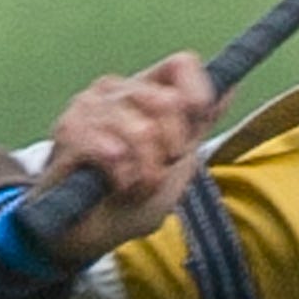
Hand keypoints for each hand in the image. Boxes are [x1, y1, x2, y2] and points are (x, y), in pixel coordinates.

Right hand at [35, 54, 219, 261]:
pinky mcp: (69, 130)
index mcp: (144, 90)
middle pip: (169, 102)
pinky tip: (113, 187)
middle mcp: (115, 89)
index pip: (182, 65)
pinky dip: (122, 180)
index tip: (193, 131)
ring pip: (142, 132)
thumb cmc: (130, 198)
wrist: (88, 232)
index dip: (198, 96)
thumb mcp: (176, 163)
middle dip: (171, 151)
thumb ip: (197, 125)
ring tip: (131, 185)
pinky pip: (114, 152)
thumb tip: (230, 87)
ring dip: (145, 174)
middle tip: (153, 171)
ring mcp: (89, 105)